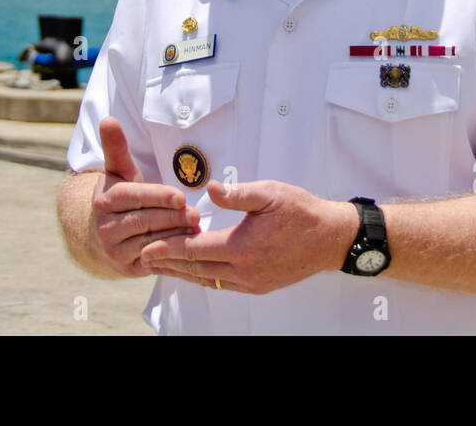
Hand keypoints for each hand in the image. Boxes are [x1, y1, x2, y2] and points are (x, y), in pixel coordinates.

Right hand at [89, 116, 200, 277]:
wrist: (102, 233)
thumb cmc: (121, 196)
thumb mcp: (118, 171)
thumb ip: (116, 147)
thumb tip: (108, 118)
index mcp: (104, 200)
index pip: (132, 197)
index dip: (157, 197)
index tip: (180, 196)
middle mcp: (105, 226)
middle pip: (143, 221)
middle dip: (171, 218)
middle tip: (197, 214)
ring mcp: (114, 249)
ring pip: (149, 242)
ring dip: (174, 236)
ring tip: (196, 228)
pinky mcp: (126, 268)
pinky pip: (152, 260)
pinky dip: (171, 254)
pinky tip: (188, 246)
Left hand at [138, 179, 354, 294]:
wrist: (331, 238)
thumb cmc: (301, 211)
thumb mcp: (269, 193)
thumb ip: (236, 194)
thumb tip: (208, 189)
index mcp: (244, 247)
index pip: (196, 249)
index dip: (170, 248)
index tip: (148, 247)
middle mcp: (245, 270)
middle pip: (197, 269)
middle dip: (169, 263)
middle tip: (144, 257)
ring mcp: (252, 282)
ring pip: (208, 279)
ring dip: (184, 272)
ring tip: (163, 265)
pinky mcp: (259, 286)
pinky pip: (223, 284)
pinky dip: (203, 276)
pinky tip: (194, 269)